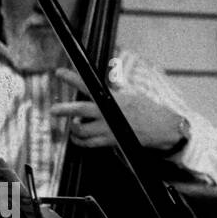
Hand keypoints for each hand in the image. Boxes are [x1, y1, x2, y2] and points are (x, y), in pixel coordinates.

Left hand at [52, 69, 183, 150]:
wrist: (162, 128)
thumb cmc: (149, 110)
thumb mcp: (132, 95)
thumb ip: (117, 91)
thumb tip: (108, 84)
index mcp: (112, 99)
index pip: (88, 86)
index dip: (72, 79)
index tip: (60, 73)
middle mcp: (108, 113)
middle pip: (79, 110)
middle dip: (63, 109)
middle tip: (54, 109)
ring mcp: (108, 128)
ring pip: (80, 130)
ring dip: (73, 129)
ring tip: (71, 126)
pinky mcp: (111, 141)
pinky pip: (88, 144)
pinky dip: (80, 141)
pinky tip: (78, 139)